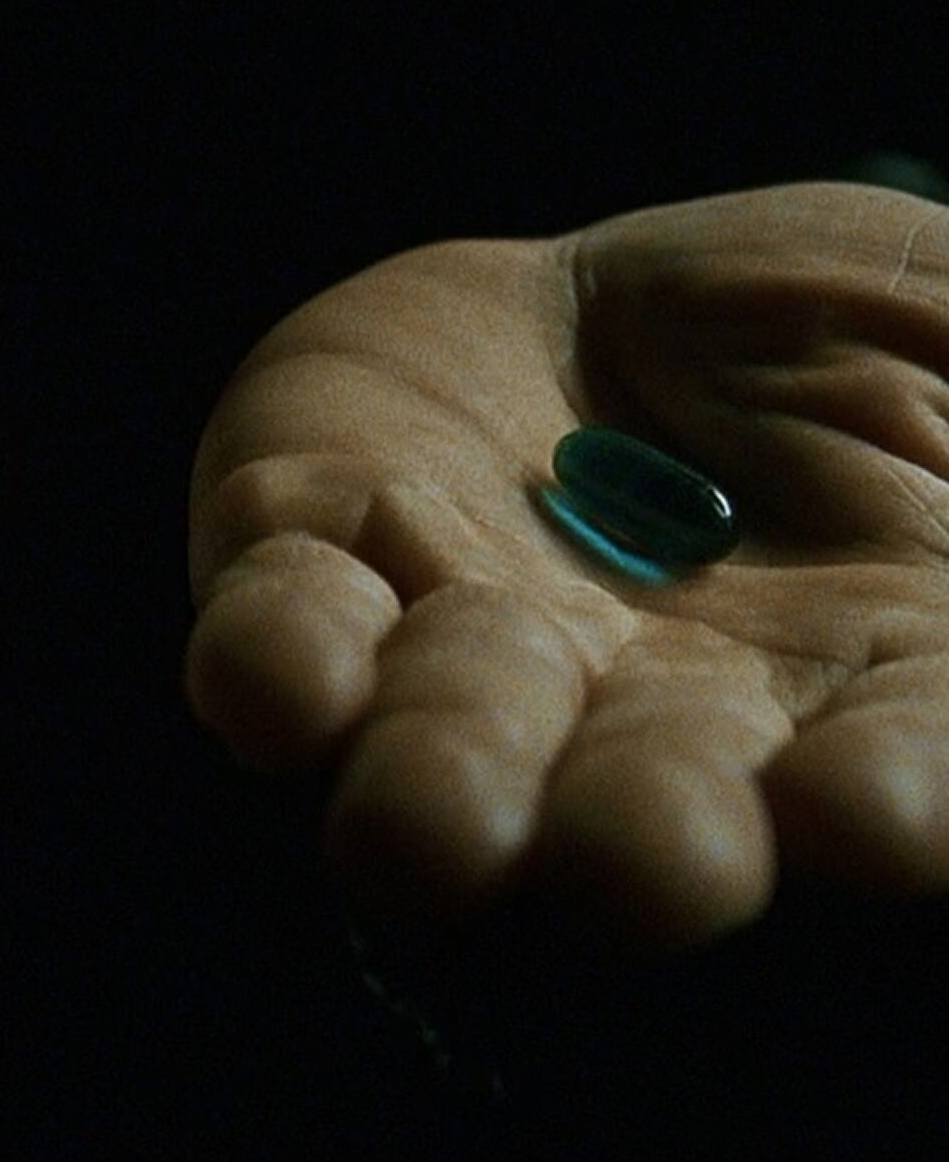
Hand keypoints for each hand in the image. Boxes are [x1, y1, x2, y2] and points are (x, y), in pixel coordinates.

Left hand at [186, 184, 948, 947]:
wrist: (621, 302)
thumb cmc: (845, 336)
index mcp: (853, 684)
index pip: (897, 771)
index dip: (895, 798)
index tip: (870, 812)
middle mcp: (649, 712)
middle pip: (645, 805)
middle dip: (641, 835)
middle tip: (644, 859)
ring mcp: (467, 649)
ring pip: (444, 742)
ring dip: (436, 781)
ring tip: (430, 823)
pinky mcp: (313, 559)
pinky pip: (280, 626)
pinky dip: (275, 655)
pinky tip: (274, 670)